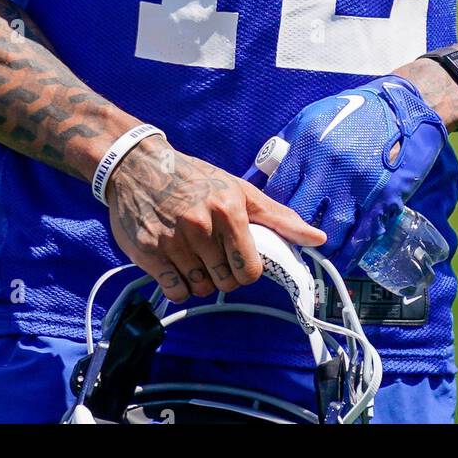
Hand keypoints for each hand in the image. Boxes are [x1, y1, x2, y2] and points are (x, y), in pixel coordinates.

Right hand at [107, 135, 324, 302]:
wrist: (139, 166)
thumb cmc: (195, 179)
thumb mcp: (239, 191)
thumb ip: (279, 218)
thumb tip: (318, 239)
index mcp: (229, 210)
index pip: (250, 270)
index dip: (246, 270)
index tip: (237, 259)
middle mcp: (201, 226)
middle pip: (226, 283)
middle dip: (223, 275)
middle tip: (212, 254)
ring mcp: (174, 240)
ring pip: (200, 289)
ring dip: (199, 280)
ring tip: (192, 254)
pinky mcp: (148, 252)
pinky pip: (175, 291)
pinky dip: (178, 285)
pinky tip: (175, 264)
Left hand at [244, 76, 447, 276]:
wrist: (398, 107)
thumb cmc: (349, 112)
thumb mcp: (309, 120)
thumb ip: (284, 149)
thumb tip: (256, 176)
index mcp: (308, 147)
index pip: (278, 191)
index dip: (271, 210)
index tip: (271, 221)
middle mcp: (330, 168)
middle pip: (301, 215)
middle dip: (292, 232)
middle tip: (289, 243)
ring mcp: (357, 185)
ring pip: (331, 230)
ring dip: (321, 246)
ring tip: (315, 253)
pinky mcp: (382, 197)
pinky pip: (362, 234)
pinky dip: (350, 251)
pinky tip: (342, 258)